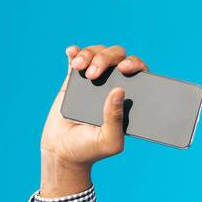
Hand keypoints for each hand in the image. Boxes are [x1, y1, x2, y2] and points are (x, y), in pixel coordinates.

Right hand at [40, 44, 148, 194]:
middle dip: (105, 58)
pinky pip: (77, 58)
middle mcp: (114, 85)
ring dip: (89, 54)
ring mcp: (95, 80)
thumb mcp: (109, 140)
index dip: (135, 64)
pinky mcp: (75, 79)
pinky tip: (71, 53)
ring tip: (79, 67)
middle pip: (117, 57)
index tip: (125, 68)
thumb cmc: (91, 148)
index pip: (139, 73)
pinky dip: (75, 52)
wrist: (63, 150)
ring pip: (98, 53)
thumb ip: (116, 119)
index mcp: (129, 99)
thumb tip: (120, 90)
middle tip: (93, 74)